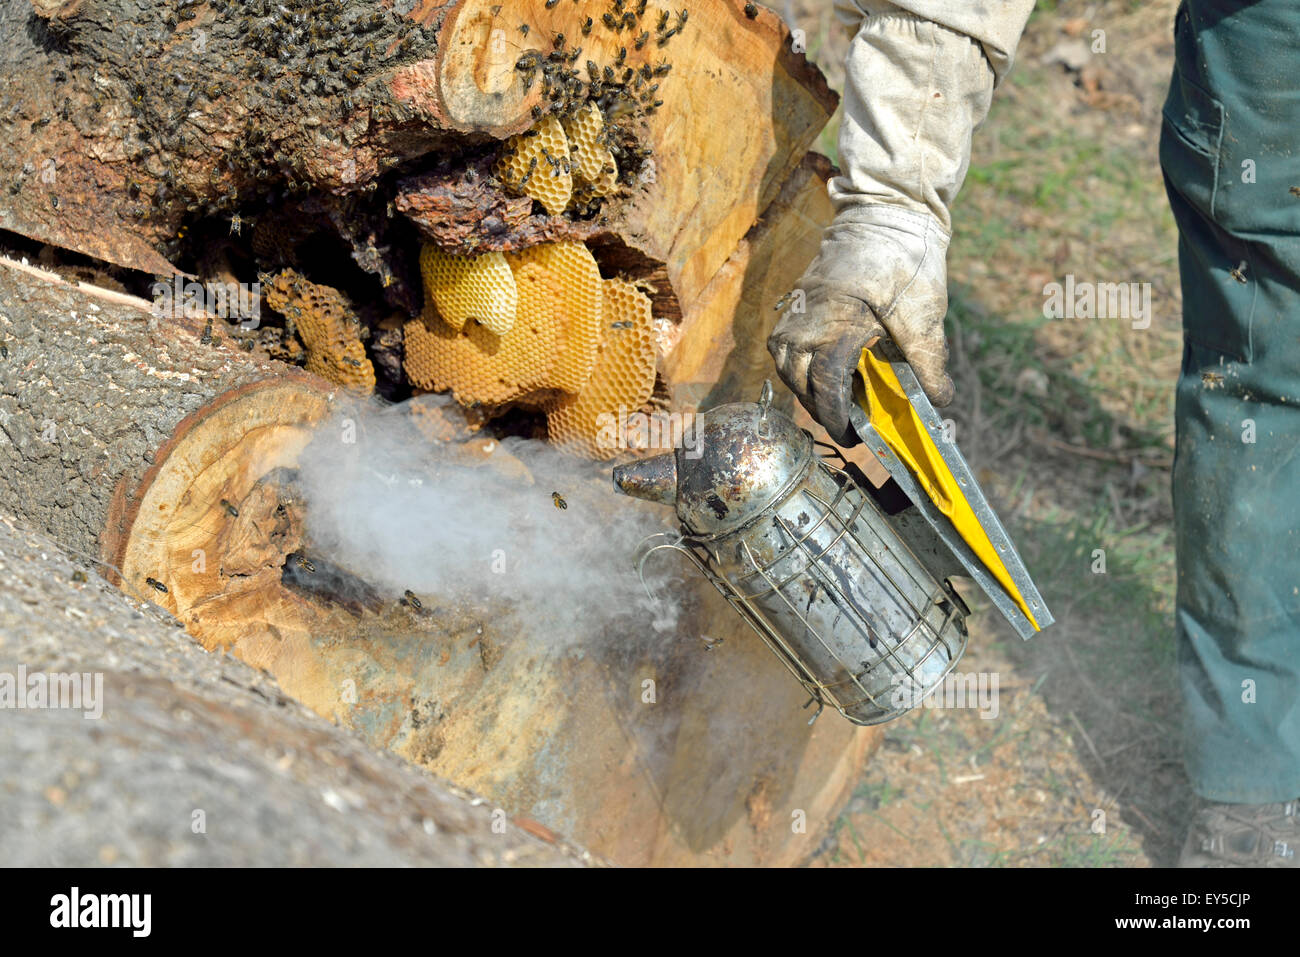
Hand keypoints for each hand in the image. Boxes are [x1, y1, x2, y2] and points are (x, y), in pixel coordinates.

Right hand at [768, 205, 953, 445]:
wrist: (884, 215)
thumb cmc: (906, 262)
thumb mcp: (924, 315)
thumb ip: (929, 363)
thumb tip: (939, 403)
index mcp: (837, 325)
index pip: (826, 386)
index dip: (838, 418)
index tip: (855, 438)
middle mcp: (805, 322)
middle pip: (800, 384)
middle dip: (821, 411)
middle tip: (848, 428)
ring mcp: (795, 312)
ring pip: (787, 368)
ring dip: (807, 391)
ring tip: (835, 404)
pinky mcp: (795, 305)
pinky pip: (785, 349)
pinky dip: (800, 368)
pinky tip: (823, 373)